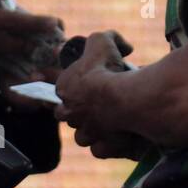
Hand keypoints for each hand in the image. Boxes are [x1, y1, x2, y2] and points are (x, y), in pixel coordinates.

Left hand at [54, 30, 141, 152]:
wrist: (122, 98)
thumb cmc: (108, 69)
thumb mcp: (102, 41)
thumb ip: (104, 38)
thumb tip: (124, 46)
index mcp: (64, 88)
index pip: (62, 89)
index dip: (75, 87)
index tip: (89, 85)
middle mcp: (69, 113)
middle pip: (69, 115)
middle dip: (80, 110)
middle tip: (99, 103)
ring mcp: (84, 133)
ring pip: (83, 135)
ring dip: (93, 130)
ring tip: (110, 122)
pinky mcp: (100, 148)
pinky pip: (100, 149)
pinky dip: (108, 145)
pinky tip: (118, 137)